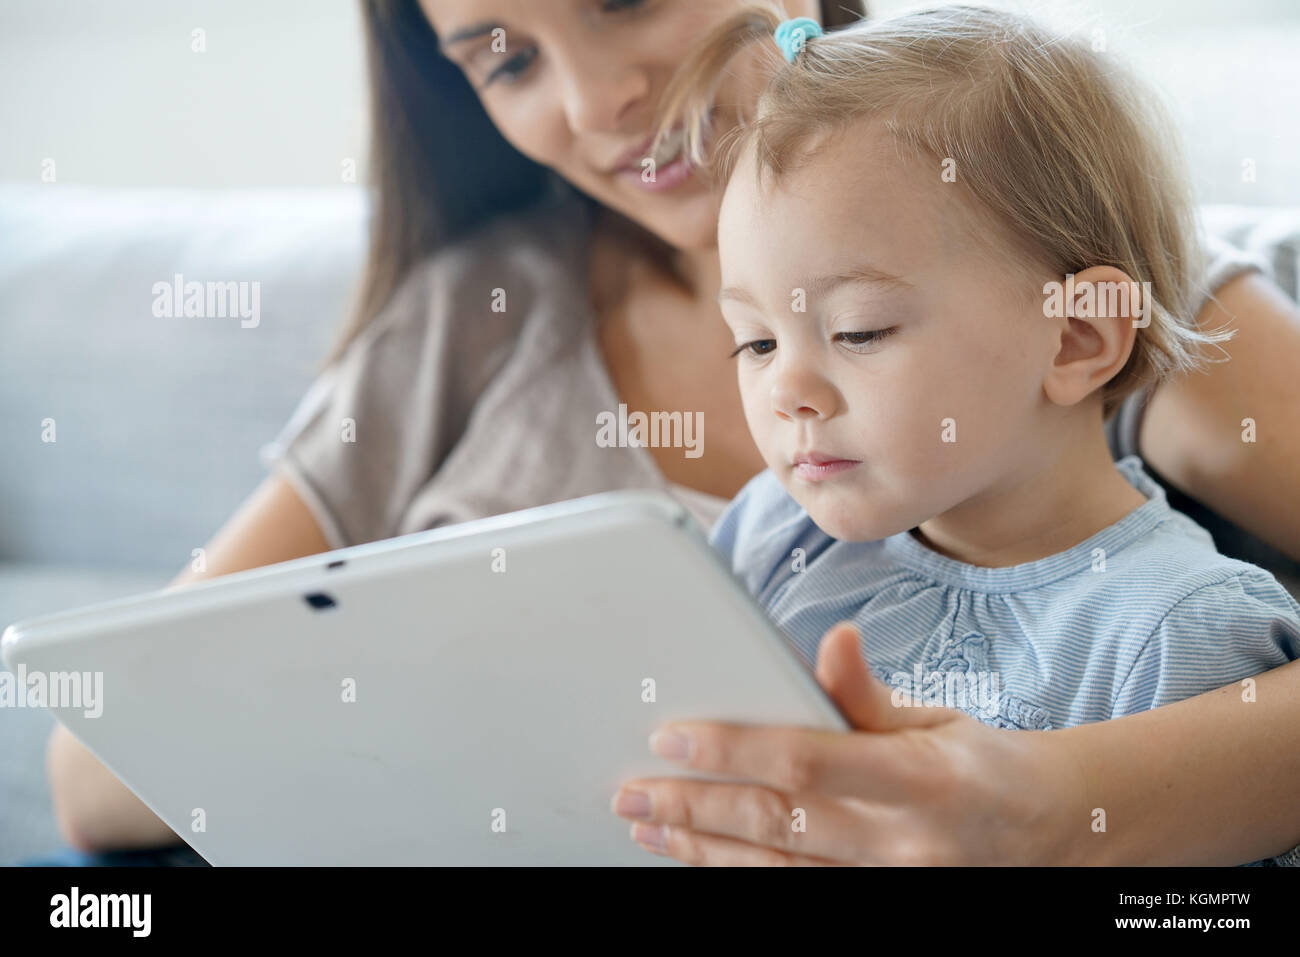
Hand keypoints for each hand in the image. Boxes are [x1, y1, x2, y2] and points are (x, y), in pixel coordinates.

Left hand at [610, 623, 1088, 864]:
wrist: (1043, 833)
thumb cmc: (977, 763)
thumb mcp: (935, 716)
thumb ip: (868, 693)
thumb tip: (832, 640)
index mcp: (921, 780)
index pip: (807, 763)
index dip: (733, 750)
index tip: (671, 736)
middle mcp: (901, 846)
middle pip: (778, 825)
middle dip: (694, 808)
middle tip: (632, 793)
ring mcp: (887, 886)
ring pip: (775, 870)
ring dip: (701, 848)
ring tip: (648, 826)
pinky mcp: (872, 905)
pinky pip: (793, 892)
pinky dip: (737, 873)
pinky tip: (696, 856)